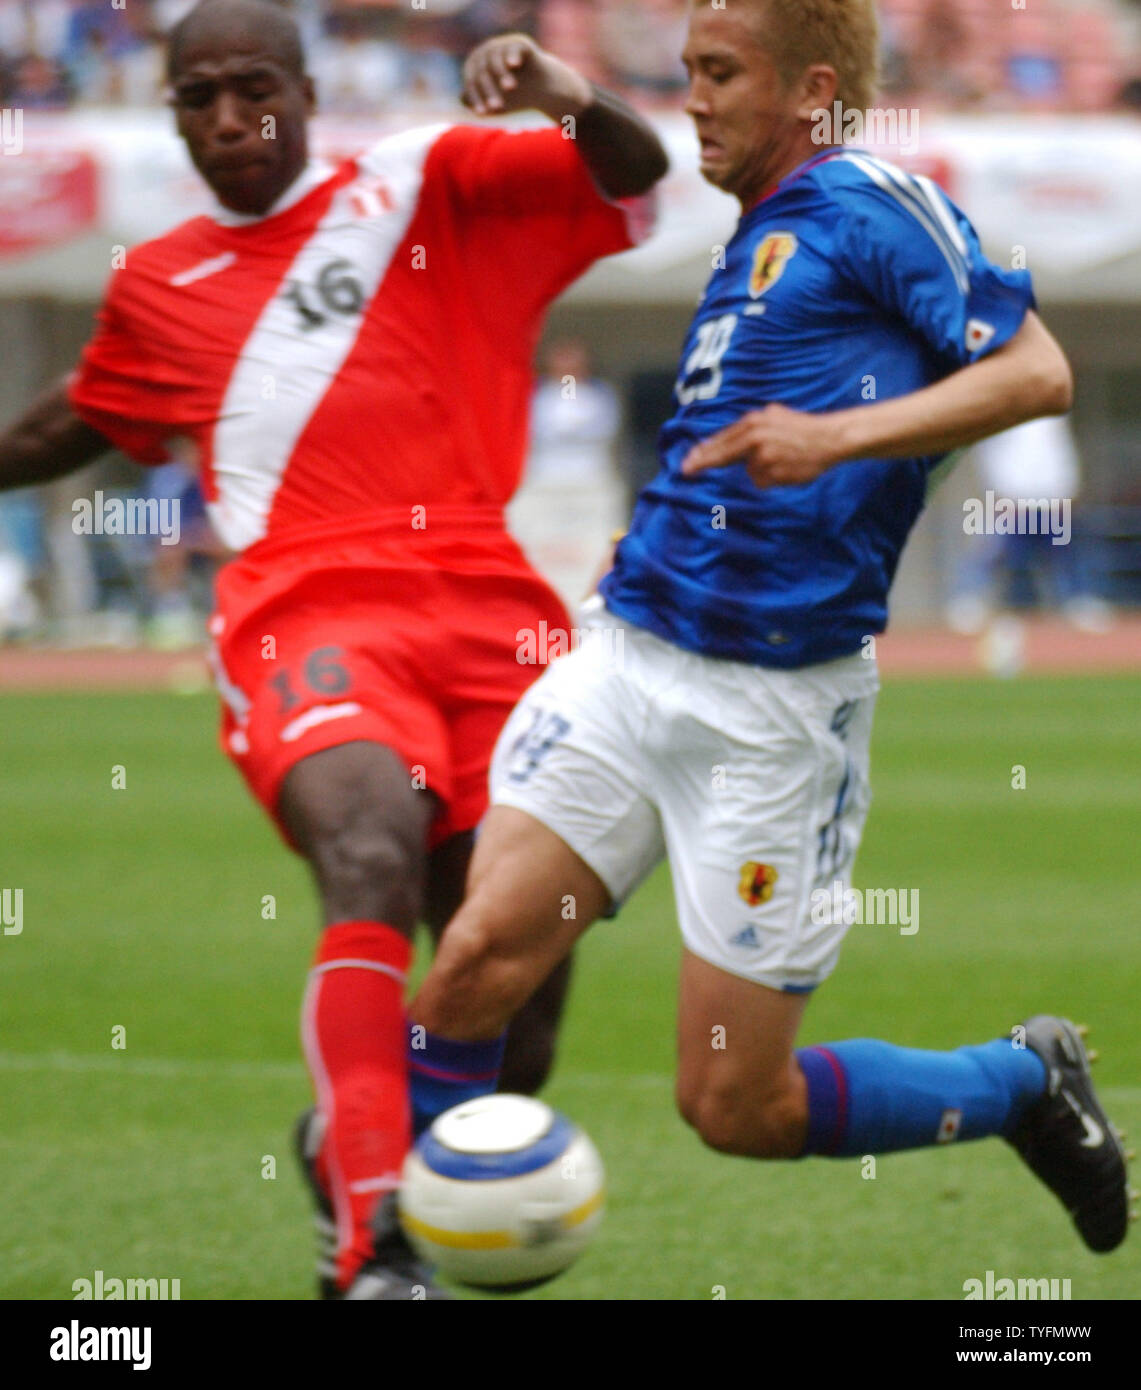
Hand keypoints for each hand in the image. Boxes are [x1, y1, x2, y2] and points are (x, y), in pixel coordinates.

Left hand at [461, 34, 591, 119]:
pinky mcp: (519, 42)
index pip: (471, 81)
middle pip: (482, 71)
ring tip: (509, 88)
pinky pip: (512, 47)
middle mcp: (487, 51)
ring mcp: (503, 45)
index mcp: (476, 65)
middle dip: (489, 91)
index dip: (477, 98)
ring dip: (501, 74)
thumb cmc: (514, 97)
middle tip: (497, 107)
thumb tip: (462, 98)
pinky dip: (512, 54)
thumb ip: (477, 101)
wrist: (541, 89)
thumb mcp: (494, 103)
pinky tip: (514, 64)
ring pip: (495, 59)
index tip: (484, 113)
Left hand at [680, 404, 843, 488]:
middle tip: (685, 471)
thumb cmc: (802, 428)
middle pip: (722, 454)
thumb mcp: (774, 416)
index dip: (703, 452)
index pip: (722, 439)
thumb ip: (751, 426)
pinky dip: (773, 479)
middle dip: (703, 463)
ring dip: (762, 471)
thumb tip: (729, 438)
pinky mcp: (773, 472)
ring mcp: (763, 456)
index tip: (687, 463)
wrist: (830, 438)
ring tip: (784, 460)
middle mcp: (755, 437)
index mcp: (753, 422)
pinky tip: (788, 469)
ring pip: (750, 472)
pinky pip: (764, 481)